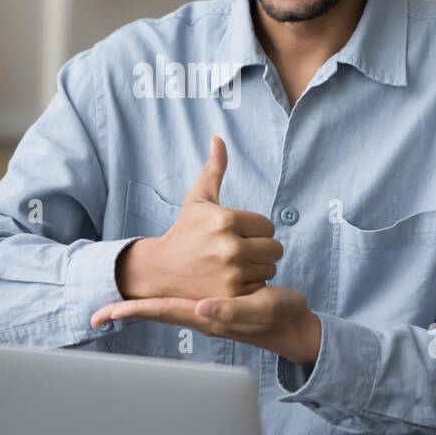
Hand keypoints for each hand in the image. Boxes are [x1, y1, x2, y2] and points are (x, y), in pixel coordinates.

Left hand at [91, 285, 322, 364]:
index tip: (104, 313)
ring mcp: (204, 311)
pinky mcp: (213, 304)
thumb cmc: (277, 316)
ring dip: (141, 306)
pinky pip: (180, 303)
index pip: (160, 311)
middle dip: (128, 311)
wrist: (293, 327)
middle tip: (97, 312)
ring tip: (115, 304)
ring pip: (166, 307)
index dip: (132, 311)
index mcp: (204, 315)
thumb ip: (230, 309)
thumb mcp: (257, 308)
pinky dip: (162, 300)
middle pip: (156, 311)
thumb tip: (199, 307)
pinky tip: (157, 294)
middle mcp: (199, 314)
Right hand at [115, 136, 282, 302]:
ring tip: (232, 266)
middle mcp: (231, 246)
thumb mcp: (198, 199)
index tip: (236, 235)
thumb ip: (214, 170)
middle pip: (274, 248)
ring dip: (257, 268)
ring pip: (269, 268)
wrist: (161, 270)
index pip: (268, 226)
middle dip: (260, 250)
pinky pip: (260, 286)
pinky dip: (250, 285)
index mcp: (226, 219)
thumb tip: (218, 138)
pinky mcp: (232, 295)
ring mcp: (232, 273)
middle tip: (237, 252)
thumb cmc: (184, 231)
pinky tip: (230, 281)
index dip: (255, 231)